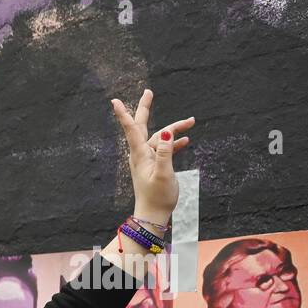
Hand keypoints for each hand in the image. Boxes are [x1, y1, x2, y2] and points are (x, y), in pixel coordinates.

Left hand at [110, 89, 194, 225]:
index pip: (131, 129)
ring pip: (161, 137)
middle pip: (142, 126)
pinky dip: (175, 143)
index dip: (123, 114)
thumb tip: (168, 133)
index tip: (115, 100)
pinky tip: (187, 141)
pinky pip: (165, 149)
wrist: (153, 215)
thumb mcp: (164, 175)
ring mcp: (148, 160)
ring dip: (176, 129)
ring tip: (192, 121)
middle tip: (148, 92)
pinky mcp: (156, 165)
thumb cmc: (157, 198)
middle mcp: (141, 155)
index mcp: (140, 155)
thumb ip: (166, 153)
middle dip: (146, 109)